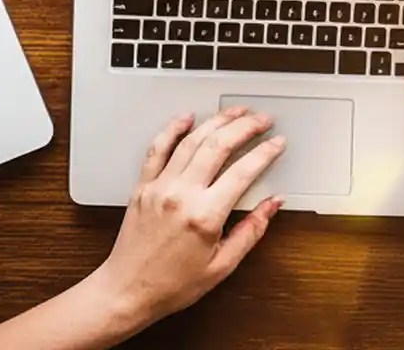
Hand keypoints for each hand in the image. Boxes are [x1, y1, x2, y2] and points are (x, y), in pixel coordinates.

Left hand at [90, 108, 285, 325]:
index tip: (277, 143)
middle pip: (219, 146)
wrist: (127, 291)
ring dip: (216, 121)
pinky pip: (158, 149)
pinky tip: (187, 117)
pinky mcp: (143, 187)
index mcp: (205, 216)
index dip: (265, 152)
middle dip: (245, 127)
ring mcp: (160, 187)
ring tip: (235, 112)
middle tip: (262, 119)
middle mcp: (181, 195)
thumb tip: (272, 204)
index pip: (243, 171)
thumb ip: (251, 230)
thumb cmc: (172, 285)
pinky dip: (173, 129)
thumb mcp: (223, 265)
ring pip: (192, 140)